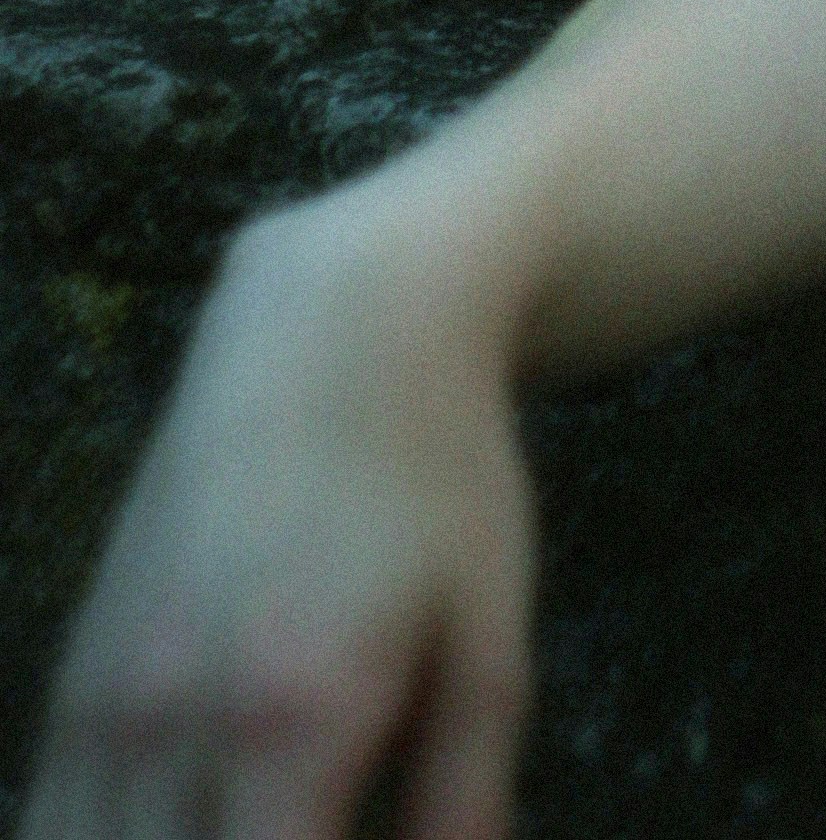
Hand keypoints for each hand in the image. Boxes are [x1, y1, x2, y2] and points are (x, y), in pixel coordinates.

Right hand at [22, 201, 535, 839]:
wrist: (337, 323)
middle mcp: (171, 727)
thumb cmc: (443, 478)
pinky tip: (177, 833)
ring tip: (257, 835)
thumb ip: (464, 808)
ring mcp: (104, 704)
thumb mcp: (490, 643)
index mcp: (292, 725)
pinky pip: (50, 835)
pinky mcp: (76, 680)